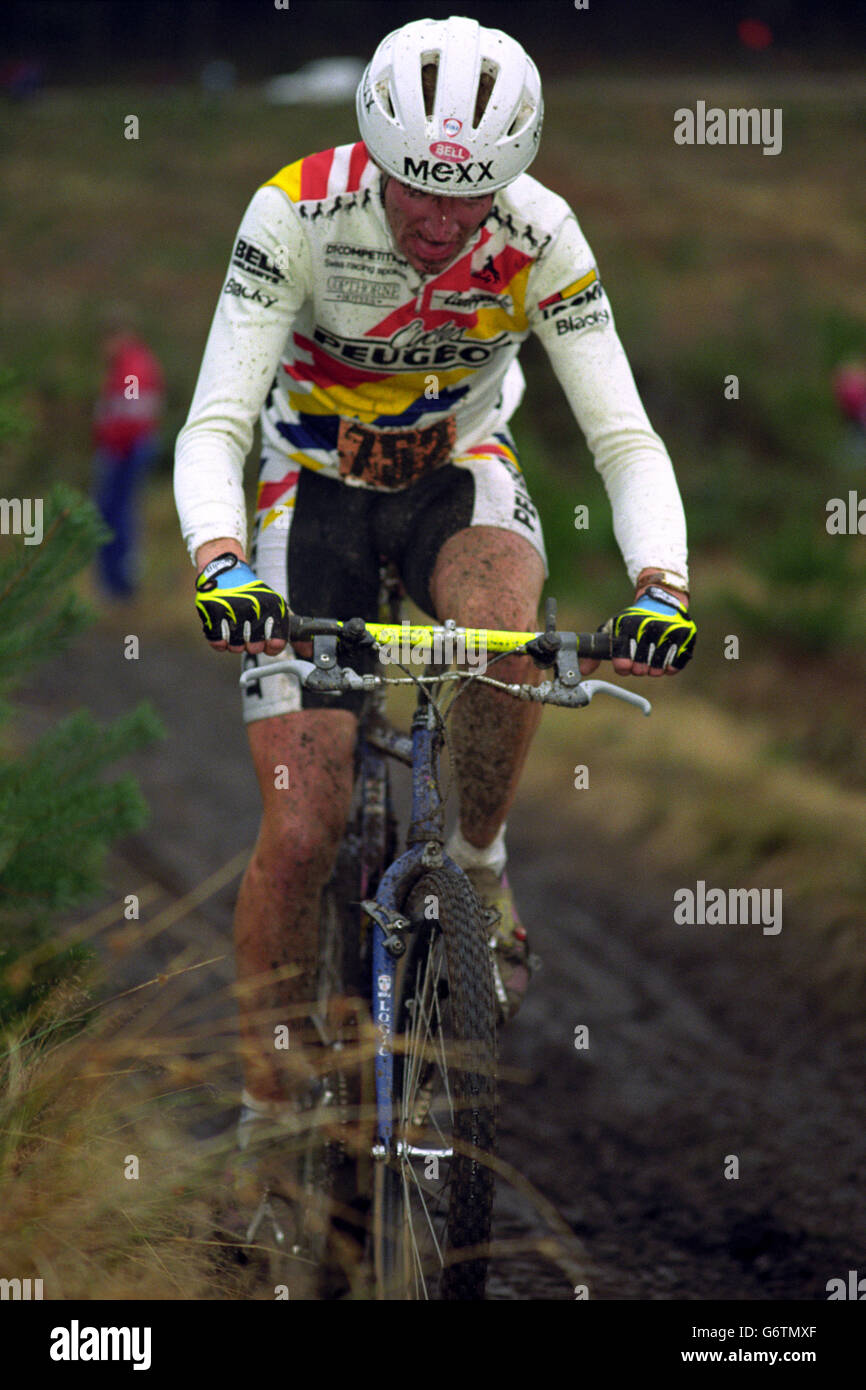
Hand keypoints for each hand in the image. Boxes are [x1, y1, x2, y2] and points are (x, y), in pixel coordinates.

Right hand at [195, 551, 287, 654]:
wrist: (226, 571)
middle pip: (255, 648)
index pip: (277, 643)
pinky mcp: (213, 613)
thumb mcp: (275, 606)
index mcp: (273, 607)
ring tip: (234, 625)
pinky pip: (218, 643)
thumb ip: (288, 629)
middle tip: (247, 630)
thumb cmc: (251, 593)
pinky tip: (223, 626)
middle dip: (251, 644)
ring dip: (234, 642)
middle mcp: (254, 608)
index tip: (268, 642)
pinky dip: (220, 640)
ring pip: (236, 648)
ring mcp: (233, 611)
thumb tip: (308, 650)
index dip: (272, 647)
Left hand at [579, 585, 695, 677]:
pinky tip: (665, 657)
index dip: (623, 666)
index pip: (622, 660)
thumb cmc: (634, 619)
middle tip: (639, 661)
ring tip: (651, 659)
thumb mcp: (613, 628)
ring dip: (653, 669)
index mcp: (628, 625)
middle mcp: (649, 628)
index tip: (624, 665)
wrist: (662, 600)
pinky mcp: (686, 636)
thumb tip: (583, 671)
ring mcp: (669, 632)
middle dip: (638, 668)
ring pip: (657, 670)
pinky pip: (675, 666)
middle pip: (640, 669)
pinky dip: (669, 667)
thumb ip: (596, 651)